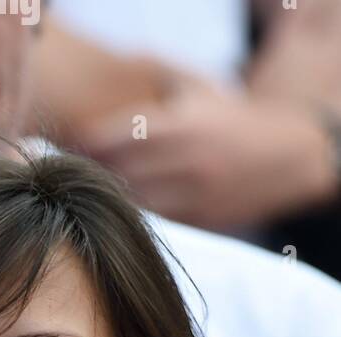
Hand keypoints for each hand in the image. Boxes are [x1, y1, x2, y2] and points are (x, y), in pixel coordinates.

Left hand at [79, 84, 338, 229]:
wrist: (287, 157)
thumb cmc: (228, 121)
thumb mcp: (197, 93)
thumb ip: (152, 94)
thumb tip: (99, 102)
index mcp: (179, 125)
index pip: (112, 138)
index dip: (85, 145)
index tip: (70, 147)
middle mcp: (185, 160)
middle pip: (115, 174)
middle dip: (92, 173)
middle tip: (72, 175)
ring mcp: (193, 194)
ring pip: (131, 203)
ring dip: (110, 199)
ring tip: (93, 194)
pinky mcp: (199, 220)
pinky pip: (155, 222)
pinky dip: (136, 216)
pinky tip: (123, 210)